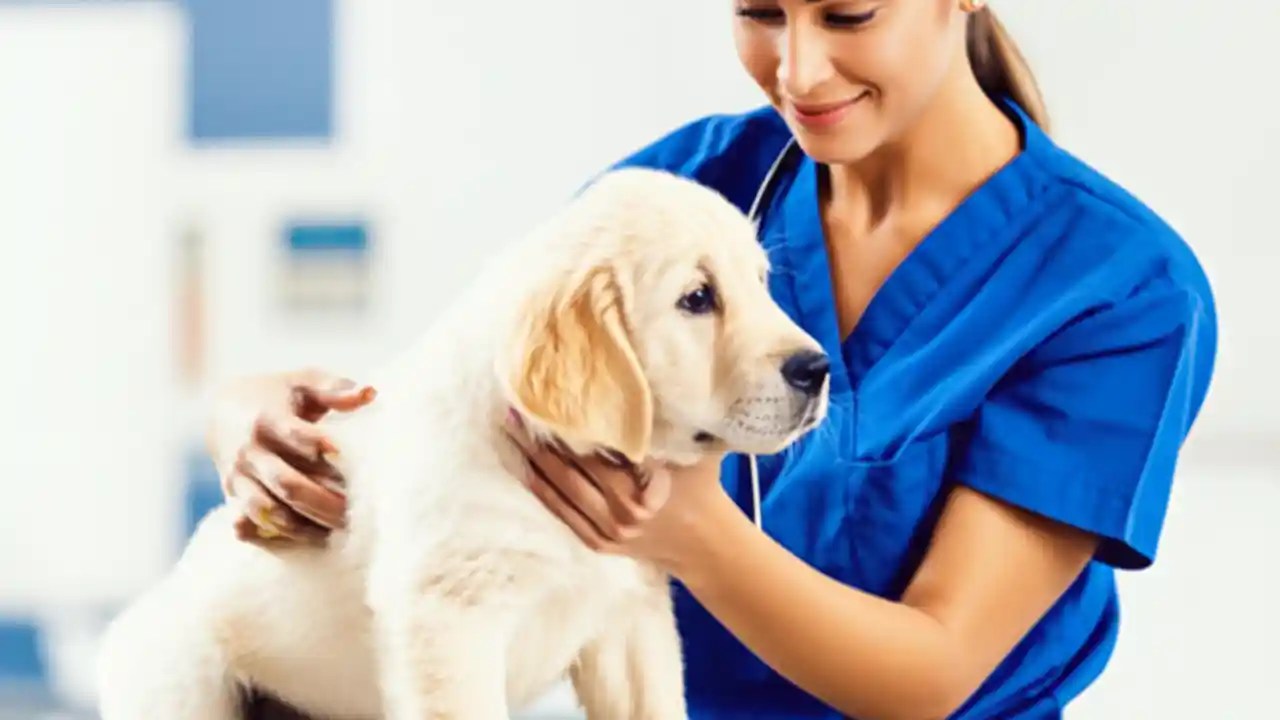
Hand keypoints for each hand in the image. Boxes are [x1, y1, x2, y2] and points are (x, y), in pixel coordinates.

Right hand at [208, 369, 375, 544]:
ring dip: (305, 524)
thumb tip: (370, 393)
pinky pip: (255, 524)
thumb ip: (335, 389)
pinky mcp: (234, 497)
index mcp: (267, 418)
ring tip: (341, 529)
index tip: (344, 454)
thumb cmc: (276, 394)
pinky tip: (315, 538)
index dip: (317, 444)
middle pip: (286, 482)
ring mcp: (239, 477)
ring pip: (269, 510)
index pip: (293, 434)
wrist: (222, 411)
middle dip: (323, 499)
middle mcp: (249, 451)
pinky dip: (283, 535)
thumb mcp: (303, 383)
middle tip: (356, 509)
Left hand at [502, 410, 725, 573]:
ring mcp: (608, 532)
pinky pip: (562, 514)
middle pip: (570, 472)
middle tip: (515, 411)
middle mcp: (621, 514)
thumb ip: (675, 424)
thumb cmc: (702, 486)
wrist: (705, 542)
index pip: (595, 454)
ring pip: (560, 493)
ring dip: (533, 464)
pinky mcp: (599, 543)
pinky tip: (525, 469)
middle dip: (539, 442)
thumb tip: (656, 379)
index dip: (567, 429)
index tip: (547, 403)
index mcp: (642, 491)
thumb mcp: (696, 451)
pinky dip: (542, 491)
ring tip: (512, 433)